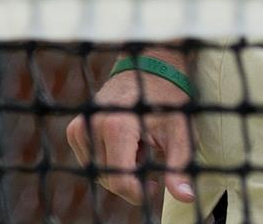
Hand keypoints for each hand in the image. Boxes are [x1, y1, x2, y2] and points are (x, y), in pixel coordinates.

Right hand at [65, 61, 196, 207]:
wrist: (149, 66)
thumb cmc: (168, 99)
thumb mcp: (180, 131)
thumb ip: (180, 166)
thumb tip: (186, 197)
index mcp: (117, 125)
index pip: (120, 180)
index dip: (139, 193)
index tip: (154, 188)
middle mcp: (92, 125)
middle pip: (108, 178)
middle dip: (132, 178)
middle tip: (152, 155)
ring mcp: (79, 126)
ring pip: (99, 171)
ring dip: (121, 167)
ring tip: (140, 143)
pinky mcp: (75, 128)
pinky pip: (91, 160)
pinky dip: (110, 158)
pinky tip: (126, 140)